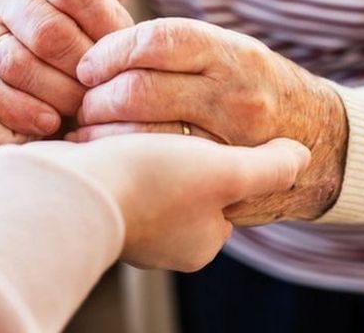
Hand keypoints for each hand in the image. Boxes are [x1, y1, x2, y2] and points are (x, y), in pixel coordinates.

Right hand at [0, 0, 135, 136]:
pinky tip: (51, 122)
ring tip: (86, 106)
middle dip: (84, 64)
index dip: (105, 21)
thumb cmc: (79, 1)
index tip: (127, 45)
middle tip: (110, 85)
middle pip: (46, 32)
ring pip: (16, 64)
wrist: (33, 13)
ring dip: (57, 92)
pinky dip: (20, 110)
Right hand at [25, 134, 309, 270]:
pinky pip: (113, 163)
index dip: (220, 153)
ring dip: (142, 140)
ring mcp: (125, 222)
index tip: (206, 131)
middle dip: (178, 145)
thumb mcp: (225, 172)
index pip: (226, 189)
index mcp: (199, 240)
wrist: (63, 189)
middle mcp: (163, 239)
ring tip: (136, 124)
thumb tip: (300, 158)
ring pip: (147, 164)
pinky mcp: (91, 198)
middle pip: (186, 177)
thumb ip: (269, 169)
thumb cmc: (150, 184)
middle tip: (172, 122)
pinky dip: (112, 144)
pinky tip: (107, 127)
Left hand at [71, 18, 347, 221]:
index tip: (87, 66)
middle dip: (97, 97)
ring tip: (87, 131)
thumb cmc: (255, 88)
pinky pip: (165, 174)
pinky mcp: (229, 180)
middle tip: (82, 102)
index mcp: (232, 53)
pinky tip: (111, 160)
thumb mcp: (228, 51)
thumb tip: (95, 37)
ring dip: (102, 134)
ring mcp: (235, 143)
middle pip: (141, 90)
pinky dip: (127, 164)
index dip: (110, 52)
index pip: (157, 41)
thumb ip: (171, 46)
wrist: (324, 141)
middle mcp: (236, 96)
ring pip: (147, 137)